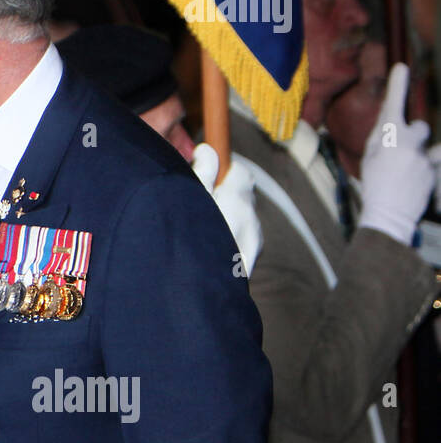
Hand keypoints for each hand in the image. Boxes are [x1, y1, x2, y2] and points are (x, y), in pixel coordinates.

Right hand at [192, 143, 262, 274]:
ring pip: (244, 217)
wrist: (198, 293)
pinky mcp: (250, 260)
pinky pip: (243, 237)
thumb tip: (208, 150)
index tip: (206, 175)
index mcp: (238, 203)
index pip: (243, 173)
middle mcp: (252, 221)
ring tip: (200, 228)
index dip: (224, 170)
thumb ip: (202, 172)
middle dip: (224, 193)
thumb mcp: (188, 200)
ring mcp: (254, 243)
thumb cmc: (187, 242)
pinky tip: (208, 245)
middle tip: (198, 202)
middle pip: (244, 195)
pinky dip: (229, 235)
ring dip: (227, 216)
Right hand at [360, 63, 434, 245]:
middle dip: (414, 137)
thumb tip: (388, 122)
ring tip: (407, 173)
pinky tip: (413, 185)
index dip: (398, 85)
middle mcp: (408, 143)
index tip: (402, 67)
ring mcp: (425, 158)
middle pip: (420, 128)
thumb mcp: (369, 157)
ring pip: (429, 147)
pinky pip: (433, 164)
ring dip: (420, 155)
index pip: (393, 105)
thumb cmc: (374, 185)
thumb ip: (381, 137)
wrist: (388, 214)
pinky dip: (424, 172)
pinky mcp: (435, 171)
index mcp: (388, 138)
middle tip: (401, 155)